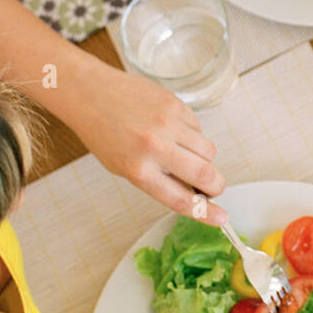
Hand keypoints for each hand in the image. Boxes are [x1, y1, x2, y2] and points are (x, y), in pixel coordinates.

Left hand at [62, 63, 226, 222]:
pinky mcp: (176, 104)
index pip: (180, 199)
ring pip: (208, 151)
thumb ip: (156, 180)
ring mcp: (168, 123)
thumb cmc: (103, 133)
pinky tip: (173, 129)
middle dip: (216, 186)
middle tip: (214, 187)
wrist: (91, 93)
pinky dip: (192, 134)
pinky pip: (199, 127)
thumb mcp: (122, 167)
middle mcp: (154, 146)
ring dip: (204, 159)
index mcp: (137, 170)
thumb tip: (192, 189)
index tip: (221, 219)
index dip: (205, 213)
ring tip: (185, 153)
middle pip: (205, 174)